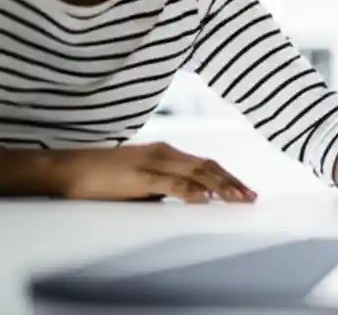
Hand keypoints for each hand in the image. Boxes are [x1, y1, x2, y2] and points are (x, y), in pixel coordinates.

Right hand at [60, 143, 255, 202]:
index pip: (206, 164)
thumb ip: (163, 186)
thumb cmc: (102, 176)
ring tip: (238, 200)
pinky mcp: (140, 176)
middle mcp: (165, 153)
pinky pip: (172, 183)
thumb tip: (185, 198)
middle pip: (208, 167)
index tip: (245, 190)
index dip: (228, 176)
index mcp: (166, 153)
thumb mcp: (140, 181)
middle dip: (232, 182)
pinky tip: (205, 200)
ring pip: (197, 173)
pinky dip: (191, 191)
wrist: (69, 168)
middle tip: (251, 197)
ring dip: (220, 187)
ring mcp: (153, 163)